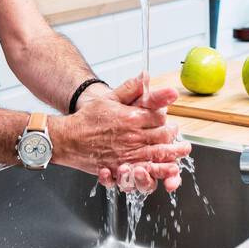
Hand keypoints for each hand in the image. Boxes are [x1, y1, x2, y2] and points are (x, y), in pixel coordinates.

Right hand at [51, 74, 188, 192]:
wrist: (67, 138)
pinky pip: (142, 171)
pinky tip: (163, 171)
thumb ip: (130, 88)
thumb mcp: (109, 98)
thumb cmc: (87, 118)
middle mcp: (132, 136)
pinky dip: (155, 172)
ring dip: (172, 155)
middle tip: (178, 137)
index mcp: (131, 117)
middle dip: (173, 137)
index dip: (166, 119)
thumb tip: (146, 76)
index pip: (159, 117)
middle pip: (162, 136)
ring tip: (180, 156)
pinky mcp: (120, 167)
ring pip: (157, 155)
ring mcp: (127, 153)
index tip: (169, 120)